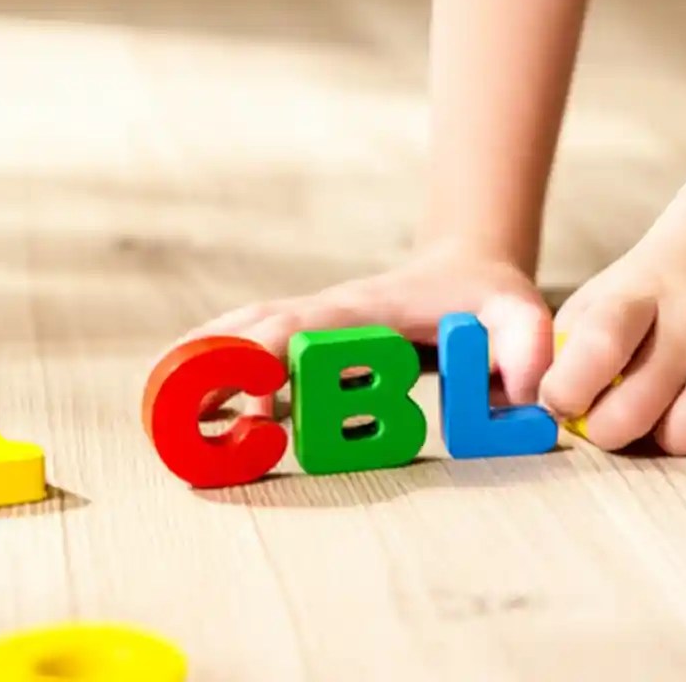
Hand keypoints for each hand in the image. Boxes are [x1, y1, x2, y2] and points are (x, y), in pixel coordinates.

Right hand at [175, 246, 552, 415]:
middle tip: (175, 417)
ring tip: (156, 412)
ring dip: (196, 363)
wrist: (467, 269)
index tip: (254, 399)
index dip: (279, 356)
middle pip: (257, 328)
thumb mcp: (524, 318)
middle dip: (216, 367)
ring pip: (238, 331)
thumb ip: (529, 352)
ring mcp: (310, 318)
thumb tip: (525, 400)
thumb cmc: (491, 300)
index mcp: (370, 309)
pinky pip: (242, 343)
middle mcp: (328, 310)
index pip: (312, 327)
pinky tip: (174, 392)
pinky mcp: (302, 334)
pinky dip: (205, 362)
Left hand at [539, 233, 685, 475]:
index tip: (558, 405)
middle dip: (618, 427)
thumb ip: (562, 355)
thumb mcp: (591, 307)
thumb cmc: (639, 300)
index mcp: (636, 294)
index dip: (572, 385)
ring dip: (682, 436)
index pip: (603, 339)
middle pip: (654, 388)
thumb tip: (526, 414)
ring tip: (662, 432)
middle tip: (607, 426)